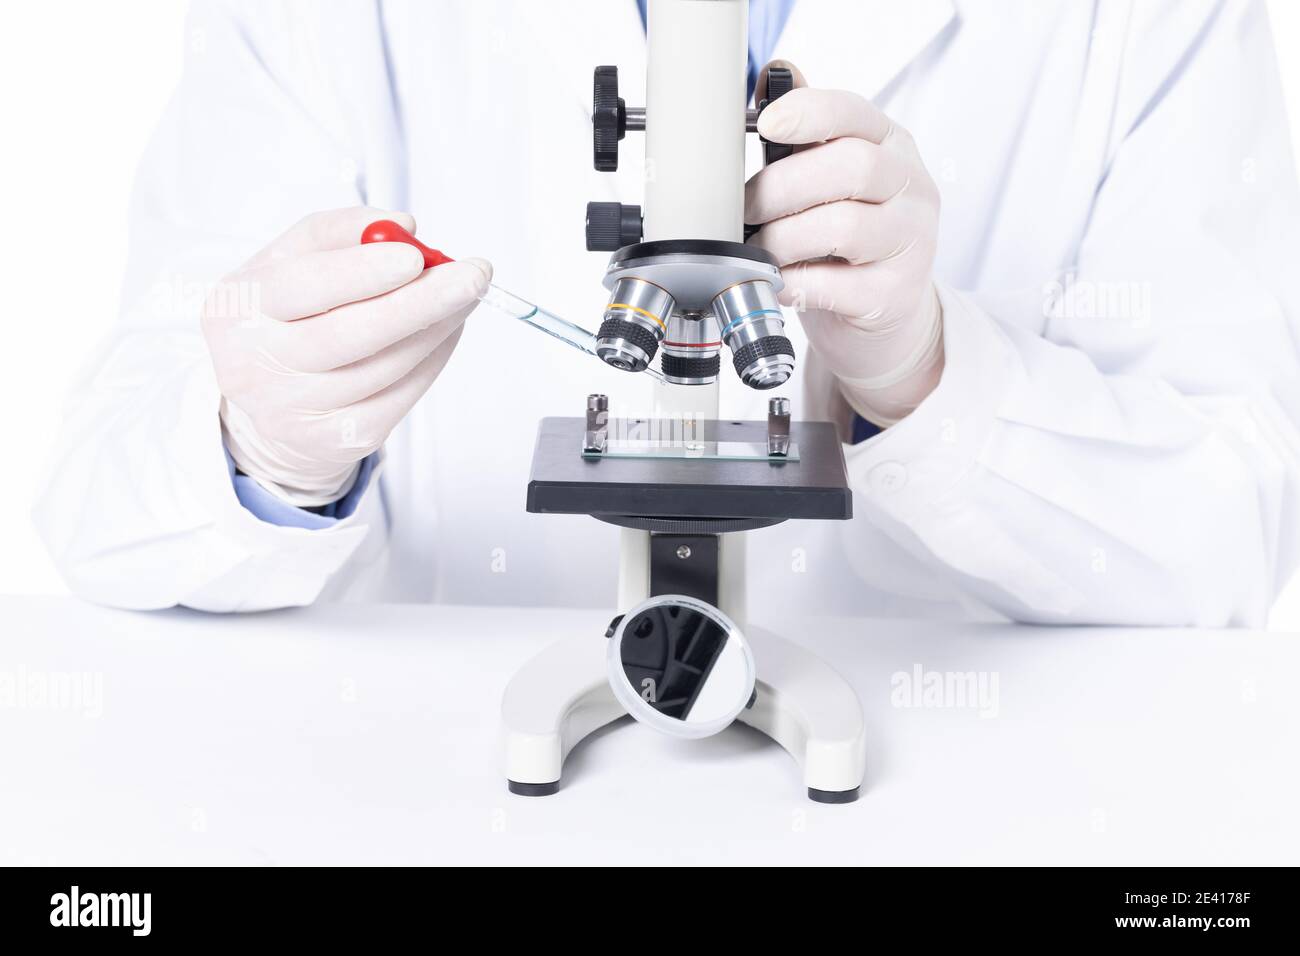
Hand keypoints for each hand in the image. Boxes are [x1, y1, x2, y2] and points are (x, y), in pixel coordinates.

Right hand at [201, 206, 490, 505]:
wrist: (266, 404)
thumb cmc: (284, 317)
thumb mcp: (288, 262)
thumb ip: (339, 233)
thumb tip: (403, 225)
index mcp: (237, 308)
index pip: (302, 286)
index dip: (362, 272)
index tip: (415, 255)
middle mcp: (257, 365)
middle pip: (349, 335)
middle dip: (420, 302)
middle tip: (472, 275)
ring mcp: (296, 409)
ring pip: (385, 366)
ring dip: (437, 327)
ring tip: (465, 295)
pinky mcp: (338, 438)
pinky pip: (401, 395)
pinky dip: (433, 359)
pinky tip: (446, 331)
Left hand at [747, 62, 942, 426]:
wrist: (885, 314)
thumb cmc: (847, 240)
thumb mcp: (831, 180)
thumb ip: (806, 131)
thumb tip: (776, 74)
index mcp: (892, 146)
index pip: (854, 113)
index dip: (807, 113)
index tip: (766, 124)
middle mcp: (911, 188)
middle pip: (850, 167)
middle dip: (781, 188)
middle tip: (745, 209)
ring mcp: (912, 242)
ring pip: (844, 227)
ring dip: (784, 238)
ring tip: (760, 249)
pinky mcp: (898, 294)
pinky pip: (838, 286)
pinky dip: (796, 283)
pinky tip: (778, 281)